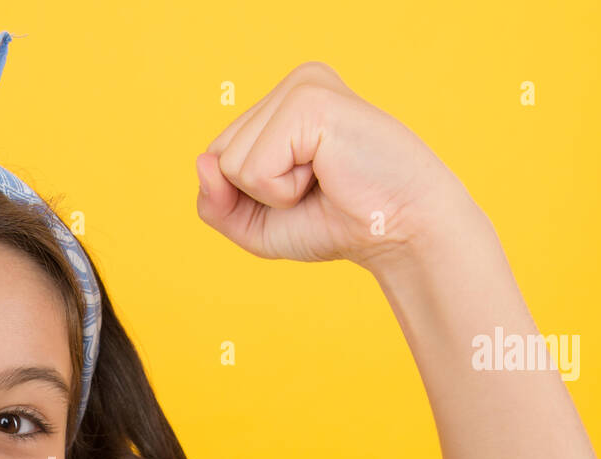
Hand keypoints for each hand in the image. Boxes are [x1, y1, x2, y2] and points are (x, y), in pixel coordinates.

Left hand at [196, 62, 475, 273]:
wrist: (399, 232)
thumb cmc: (336, 223)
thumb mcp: (258, 224)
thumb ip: (215, 203)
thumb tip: (201, 163)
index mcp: (283, 103)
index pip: (218, 157)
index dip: (247, 196)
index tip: (302, 194)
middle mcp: (292, 85)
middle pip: (219, 157)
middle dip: (259, 194)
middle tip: (316, 188)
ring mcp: (302, 87)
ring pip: (231, 163)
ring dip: (273, 193)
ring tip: (323, 179)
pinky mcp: (309, 102)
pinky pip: (254, 169)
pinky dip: (283, 191)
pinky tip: (327, 173)